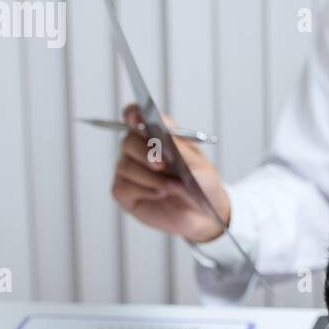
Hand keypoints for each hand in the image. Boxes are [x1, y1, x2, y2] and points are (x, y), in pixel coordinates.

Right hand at [110, 103, 230, 242]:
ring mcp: (130, 171)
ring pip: (126, 166)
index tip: (137, 118)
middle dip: (145, 153)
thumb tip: (159, 129)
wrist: (205, 214)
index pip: (135, 116)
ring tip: (175, 187)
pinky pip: (124, 187)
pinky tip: (160, 194)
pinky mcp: (125, 193)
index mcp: (157, 135)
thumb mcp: (197, 163)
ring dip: (152, 178)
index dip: (132, 114)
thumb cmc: (202, 183)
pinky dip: (144, 190)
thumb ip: (177, 146)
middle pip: (128, 141)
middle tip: (163, 164)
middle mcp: (140, 150)